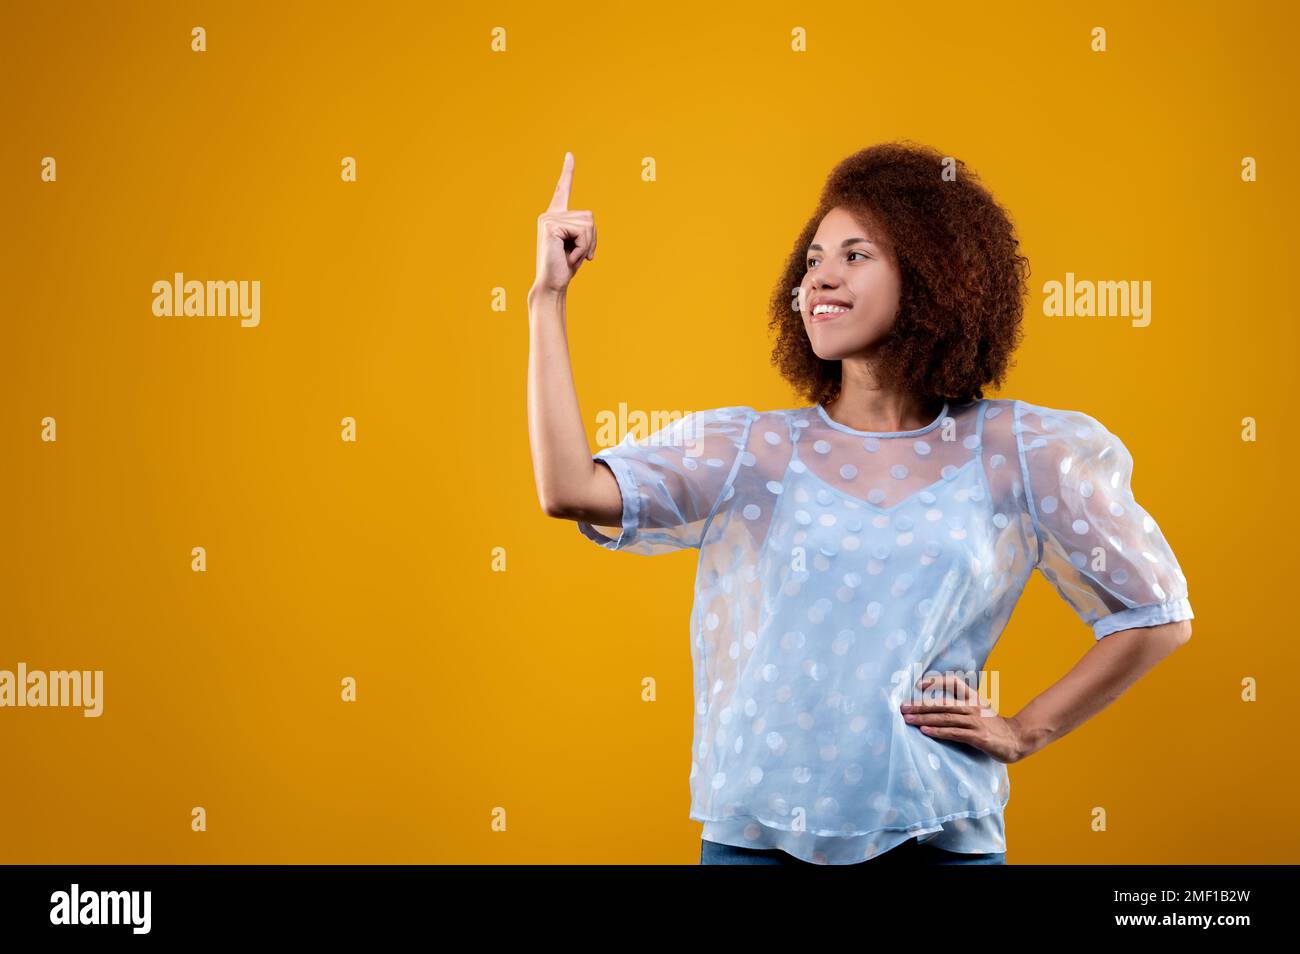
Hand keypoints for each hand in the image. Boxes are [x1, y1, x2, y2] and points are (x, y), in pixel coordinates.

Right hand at [533, 151, 596, 294]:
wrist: (552, 285)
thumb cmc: (564, 269)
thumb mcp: (579, 246)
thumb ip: (584, 231)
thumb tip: (587, 222)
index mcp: (555, 217)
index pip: (562, 190)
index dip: (567, 172)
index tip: (569, 155)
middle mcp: (550, 214)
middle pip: (589, 216)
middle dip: (592, 239)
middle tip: (579, 256)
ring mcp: (548, 218)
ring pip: (588, 225)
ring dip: (587, 245)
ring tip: (572, 257)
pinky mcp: (550, 225)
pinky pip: (582, 232)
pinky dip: (581, 248)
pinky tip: (569, 257)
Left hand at [899, 673, 1024, 763]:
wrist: (1017, 739)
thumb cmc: (993, 725)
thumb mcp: (979, 708)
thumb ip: (961, 703)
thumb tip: (936, 703)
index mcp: (973, 697)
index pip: (954, 682)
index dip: (936, 681)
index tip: (918, 685)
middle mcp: (973, 707)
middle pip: (943, 703)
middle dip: (920, 705)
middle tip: (902, 707)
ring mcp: (976, 722)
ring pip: (946, 717)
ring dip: (924, 718)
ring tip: (907, 719)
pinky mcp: (978, 737)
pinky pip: (954, 733)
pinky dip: (938, 732)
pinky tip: (925, 731)